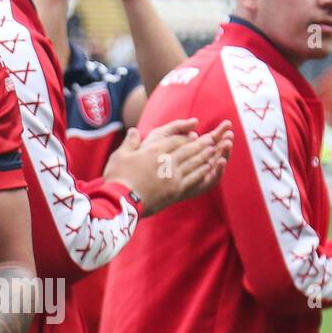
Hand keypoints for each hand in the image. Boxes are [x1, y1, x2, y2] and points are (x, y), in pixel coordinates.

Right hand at [103, 117, 233, 215]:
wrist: (121, 201)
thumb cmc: (117, 177)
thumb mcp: (119, 155)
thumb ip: (130, 142)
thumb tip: (134, 130)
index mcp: (153, 152)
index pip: (175, 140)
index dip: (185, 136)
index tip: (193, 134)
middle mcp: (167, 162)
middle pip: (188, 150)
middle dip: (201, 143)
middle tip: (212, 138)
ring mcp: (173, 177)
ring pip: (194, 163)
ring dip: (205, 155)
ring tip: (214, 150)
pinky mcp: (176, 190)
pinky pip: (194, 179)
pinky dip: (203, 171)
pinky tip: (208, 168)